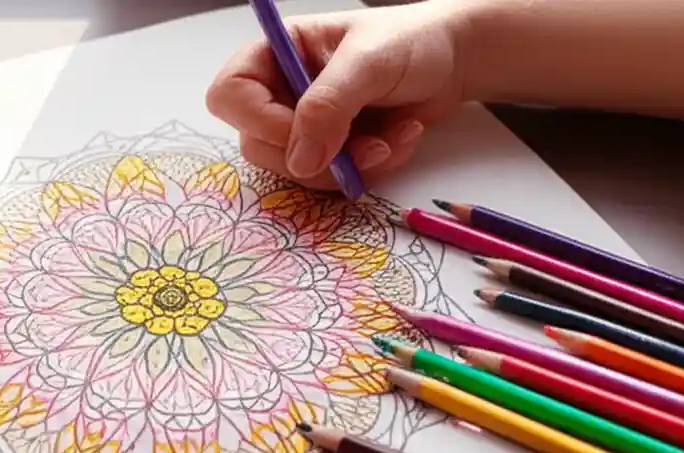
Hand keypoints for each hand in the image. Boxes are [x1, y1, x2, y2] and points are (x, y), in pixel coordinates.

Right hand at [206, 1, 470, 189]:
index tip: (306, 132)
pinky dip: (369, 170)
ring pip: (296, 171)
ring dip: (349, 165)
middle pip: (258, 145)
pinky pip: (331, 180)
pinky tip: (399, 139)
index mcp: (275, 54)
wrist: (455, 60)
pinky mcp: (330, 151)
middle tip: (363, 142)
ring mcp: (304, 126)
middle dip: (317, 153)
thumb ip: (328, 106)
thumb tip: (299, 161)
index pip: (229, 96)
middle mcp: (280, 92)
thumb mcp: (368, 62)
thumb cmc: (411, 41)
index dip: (259, 122)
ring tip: (393, 138)